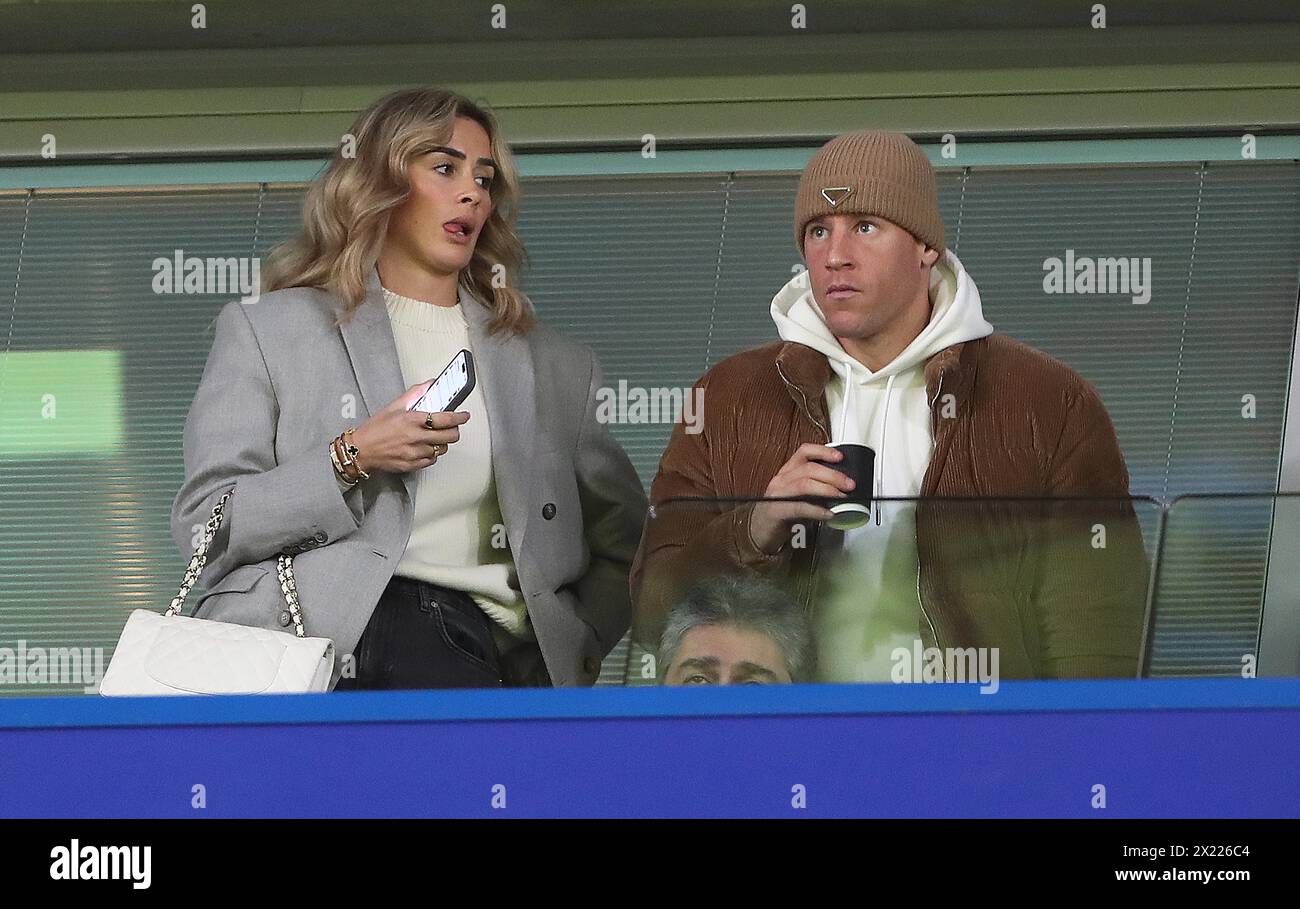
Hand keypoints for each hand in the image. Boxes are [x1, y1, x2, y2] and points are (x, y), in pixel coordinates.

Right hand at [348, 381, 469, 475]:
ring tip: (433, 437)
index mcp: (412, 420)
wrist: (360, 450)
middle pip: (449, 436)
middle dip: (454, 430)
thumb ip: (415, 394)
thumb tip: (430, 384)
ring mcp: (415, 453)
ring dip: (442, 442)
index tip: (464, 416)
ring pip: (442, 449)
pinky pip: (432, 460)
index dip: (459, 417)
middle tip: (451, 427)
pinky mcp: (412, 465)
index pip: (445, 419)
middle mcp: (415, 437)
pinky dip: (432, 453)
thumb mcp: (394, 406)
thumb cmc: (375, 428)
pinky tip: (424, 447)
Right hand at [748, 443, 853, 554]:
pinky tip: (828, 514)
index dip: (823, 452)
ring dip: (827, 489)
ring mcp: (777, 494)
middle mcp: (781, 479)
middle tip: (849, 485)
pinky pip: (799, 507)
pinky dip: (817, 510)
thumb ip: (816, 489)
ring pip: (804, 484)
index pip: (804, 452)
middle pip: (809, 469)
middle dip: (833, 476)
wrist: (759, 532)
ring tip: (841, 496)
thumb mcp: (799, 495)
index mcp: (787, 471)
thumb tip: (841, 488)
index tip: (840, 457)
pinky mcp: (776, 511)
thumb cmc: (781, 512)